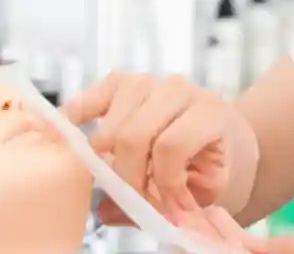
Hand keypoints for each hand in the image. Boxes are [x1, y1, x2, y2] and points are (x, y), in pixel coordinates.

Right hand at [64, 72, 245, 223]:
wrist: (224, 133)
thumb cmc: (214, 161)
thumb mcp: (207, 187)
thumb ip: (167, 200)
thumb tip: (111, 212)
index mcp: (208, 112)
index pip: (172, 146)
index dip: (163, 182)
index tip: (166, 206)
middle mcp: (178, 89)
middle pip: (134, 135)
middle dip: (130, 176)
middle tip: (136, 196)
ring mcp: (149, 81)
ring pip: (112, 121)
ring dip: (108, 156)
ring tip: (121, 174)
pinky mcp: (123, 82)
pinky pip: (92, 97)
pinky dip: (77, 116)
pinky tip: (69, 135)